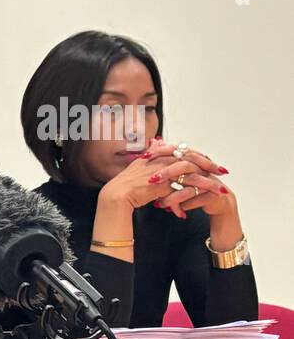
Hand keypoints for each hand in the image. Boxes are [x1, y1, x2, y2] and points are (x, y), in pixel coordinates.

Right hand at [100, 138, 223, 213]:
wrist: (117, 195)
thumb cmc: (125, 184)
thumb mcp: (139, 165)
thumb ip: (151, 153)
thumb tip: (157, 140)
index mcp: (159, 153)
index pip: (184, 152)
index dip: (198, 157)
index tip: (208, 162)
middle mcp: (164, 159)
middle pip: (193, 159)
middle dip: (209, 166)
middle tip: (222, 171)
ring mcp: (166, 170)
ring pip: (194, 173)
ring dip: (210, 181)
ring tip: (221, 189)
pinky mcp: (167, 183)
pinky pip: (188, 186)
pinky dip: (200, 192)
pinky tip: (209, 197)